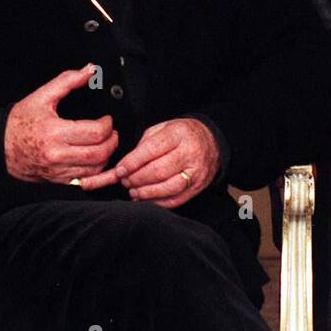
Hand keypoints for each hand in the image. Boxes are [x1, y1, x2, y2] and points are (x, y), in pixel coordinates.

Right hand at [4, 65, 117, 183]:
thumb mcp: (42, 96)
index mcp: (54, 132)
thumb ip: (68, 80)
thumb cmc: (20, 121)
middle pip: (98, 153)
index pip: (94, 133)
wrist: (0, 144)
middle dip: (112, 142)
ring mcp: (57, 171)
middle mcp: (56, 155)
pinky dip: (95, 171)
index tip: (107, 120)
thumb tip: (90, 70)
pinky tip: (94, 159)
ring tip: (104, 144)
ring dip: (106, 157)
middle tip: (111, 132)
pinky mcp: (57, 180)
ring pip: (94, 170)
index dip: (107, 125)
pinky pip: (84, 180)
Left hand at [78, 118, 219, 207]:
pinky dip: (159, 202)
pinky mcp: (198, 187)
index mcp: (178, 134)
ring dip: (147, 193)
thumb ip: (144, 143)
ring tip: (134, 191)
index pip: (151, 150)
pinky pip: (177, 199)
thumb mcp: (163, 128)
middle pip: (159, 171)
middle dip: (137, 179)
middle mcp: (189, 152)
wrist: (211, 141)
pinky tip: (147, 199)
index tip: (119, 170)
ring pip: (168, 188)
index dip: (132, 162)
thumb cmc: (181, 134)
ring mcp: (196, 172)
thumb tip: (126, 164)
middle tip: (125, 181)